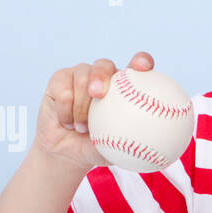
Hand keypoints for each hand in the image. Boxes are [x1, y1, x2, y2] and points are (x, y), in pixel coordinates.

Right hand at [33, 51, 154, 170]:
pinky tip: (68, 123)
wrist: (65, 150)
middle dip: (101, 76)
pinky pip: (64, 91)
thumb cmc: (96, 149)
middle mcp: (103, 76)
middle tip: (97, 94)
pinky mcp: (60, 79)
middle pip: (104, 65)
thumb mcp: (116, 151)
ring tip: (82, 128)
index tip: (143, 66)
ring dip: (81, 108)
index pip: (137, 66)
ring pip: (81, 80)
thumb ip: (132, 147)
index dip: (141, 61)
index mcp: (125, 87)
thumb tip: (151, 148)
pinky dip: (66, 111)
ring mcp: (81, 75)